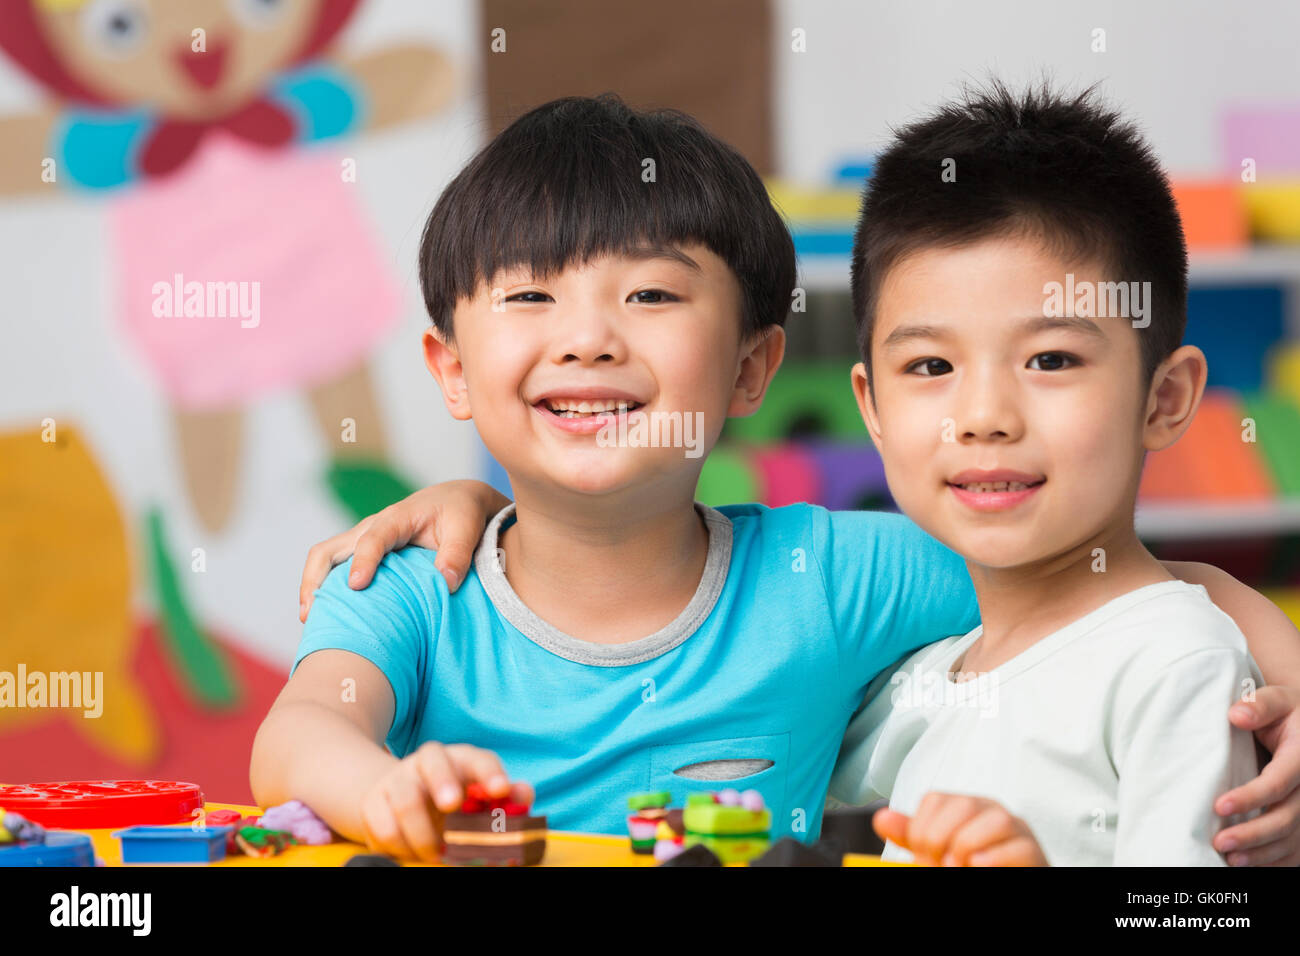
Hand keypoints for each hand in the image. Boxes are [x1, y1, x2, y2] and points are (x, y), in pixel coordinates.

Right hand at [299, 480, 509, 620]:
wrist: (455, 501)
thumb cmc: (460, 512)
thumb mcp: (467, 527)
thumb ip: (458, 553)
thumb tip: (446, 583)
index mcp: (397, 518)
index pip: (373, 539)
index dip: (363, 561)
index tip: (356, 585)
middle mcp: (371, 528)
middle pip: (329, 550)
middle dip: (315, 579)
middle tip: (312, 615)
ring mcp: (363, 540)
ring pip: (326, 559)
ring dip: (314, 588)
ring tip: (312, 623)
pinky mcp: (364, 553)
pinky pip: (336, 569)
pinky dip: (328, 591)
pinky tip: (332, 618)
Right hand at [359, 742, 532, 862]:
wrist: (398, 799)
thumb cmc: (452, 801)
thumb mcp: (479, 799)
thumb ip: (506, 798)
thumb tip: (523, 796)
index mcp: (460, 760)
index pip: (477, 758)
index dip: (490, 773)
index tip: (500, 790)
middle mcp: (427, 762)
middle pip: (433, 760)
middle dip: (444, 781)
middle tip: (452, 805)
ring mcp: (397, 780)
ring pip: (406, 800)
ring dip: (423, 834)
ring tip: (436, 853)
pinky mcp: (373, 803)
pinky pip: (383, 826)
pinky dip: (400, 846)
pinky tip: (411, 853)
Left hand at [873, 793, 1047, 865]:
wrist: (1004, 880)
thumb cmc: (968, 867)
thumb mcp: (936, 852)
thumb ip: (913, 836)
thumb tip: (881, 818)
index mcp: (964, 806)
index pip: (935, 799)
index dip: (921, 830)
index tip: (923, 856)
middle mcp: (991, 810)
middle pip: (962, 805)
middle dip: (940, 840)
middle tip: (939, 865)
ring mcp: (1017, 829)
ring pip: (995, 819)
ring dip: (968, 849)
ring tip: (960, 868)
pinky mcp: (1034, 852)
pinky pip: (1018, 847)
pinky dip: (992, 861)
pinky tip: (979, 868)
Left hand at [1215, 684, 1299, 865]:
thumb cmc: (1286, 712)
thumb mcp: (1276, 699)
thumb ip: (1259, 705)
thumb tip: (1237, 714)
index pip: (1278, 783)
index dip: (1250, 797)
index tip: (1218, 806)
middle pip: (1287, 818)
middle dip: (1254, 833)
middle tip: (1221, 843)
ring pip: (1294, 838)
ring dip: (1264, 853)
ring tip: (1232, 861)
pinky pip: (1299, 848)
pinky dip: (1277, 861)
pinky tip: (1252, 867)